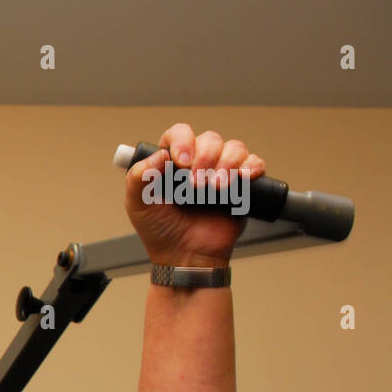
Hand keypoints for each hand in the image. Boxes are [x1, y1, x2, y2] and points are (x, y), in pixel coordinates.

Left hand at [123, 123, 266, 267]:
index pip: (179, 134)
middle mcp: (197, 164)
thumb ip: (138, 177)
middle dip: (205, 157)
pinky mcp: (241, 185)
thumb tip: (158, 155)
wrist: (185, 257)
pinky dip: (251, 167)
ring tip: (216, 189)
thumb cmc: (161, 232)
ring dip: (227, 163)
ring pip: (233, 147)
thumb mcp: (137, 204)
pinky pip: (254, 164)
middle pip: (209, 138)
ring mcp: (220, 172)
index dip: (182, 141)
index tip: (181, 161)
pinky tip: (241, 180)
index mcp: (170, 163)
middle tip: (197, 184)